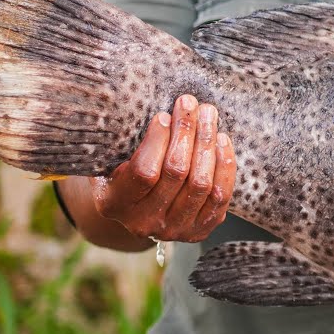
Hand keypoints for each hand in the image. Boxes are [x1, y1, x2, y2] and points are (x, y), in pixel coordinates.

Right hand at [91, 94, 235, 241]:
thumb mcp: (109, 162)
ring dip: (207, 142)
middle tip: (190, 103)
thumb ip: (123, 144)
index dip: (157, 141)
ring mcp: (175, 229)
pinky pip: (220, 196)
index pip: (144, 172)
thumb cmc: (122, 175)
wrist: (138, 212)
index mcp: (115, 205)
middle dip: (186, 131)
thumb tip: (150, 110)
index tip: (164, 115)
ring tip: (208, 114)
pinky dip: (224, 164)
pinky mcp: (200, 229)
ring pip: (201, 183)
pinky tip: (222, 139)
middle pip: (176, 173)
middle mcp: (144, 222)